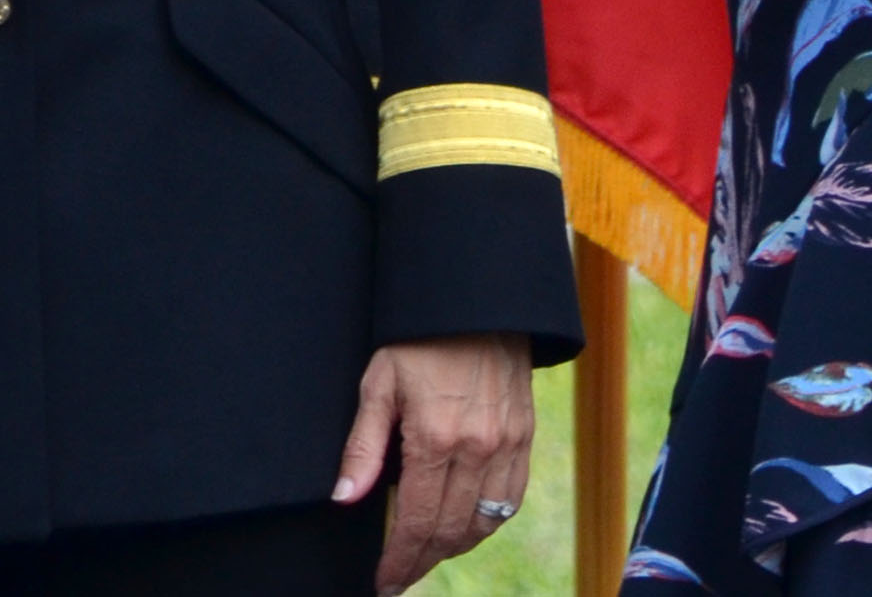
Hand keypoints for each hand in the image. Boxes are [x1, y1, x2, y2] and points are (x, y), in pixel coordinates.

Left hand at [335, 332, 531, 591]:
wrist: (477, 302)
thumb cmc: (418, 338)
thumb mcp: (378, 382)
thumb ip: (363, 445)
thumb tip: (345, 497)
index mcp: (436, 437)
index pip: (417, 521)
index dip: (398, 559)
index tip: (382, 580)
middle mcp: (478, 449)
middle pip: (450, 531)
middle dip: (421, 561)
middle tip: (398, 576)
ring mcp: (508, 446)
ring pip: (484, 523)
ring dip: (453, 548)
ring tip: (424, 556)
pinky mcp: (526, 439)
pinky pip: (510, 501)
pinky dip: (486, 524)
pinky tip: (463, 528)